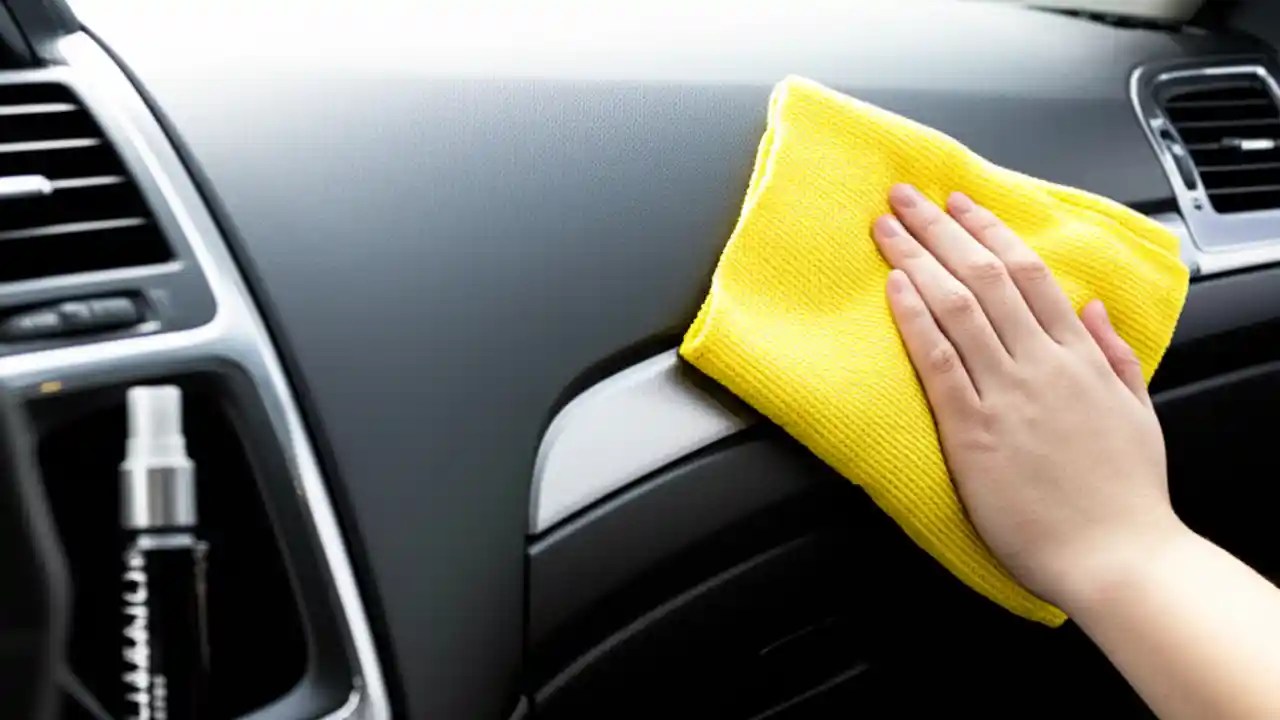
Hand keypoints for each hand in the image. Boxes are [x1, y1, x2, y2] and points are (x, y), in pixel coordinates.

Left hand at [873, 184, 1183, 612]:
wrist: (1116, 557)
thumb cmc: (1125, 495)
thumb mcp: (1136, 411)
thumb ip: (1114, 354)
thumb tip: (1093, 308)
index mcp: (1078, 357)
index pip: (1028, 273)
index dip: (989, 230)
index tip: (959, 203)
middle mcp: (1040, 365)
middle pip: (984, 276)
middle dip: (940, 229)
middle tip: (905, 196)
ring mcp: (1005, 394)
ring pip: (956, 306)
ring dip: (917, 258)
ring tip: (886, 226)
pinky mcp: (973, 431)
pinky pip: (938, 361)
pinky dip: (914, 318)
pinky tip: (893, 287)